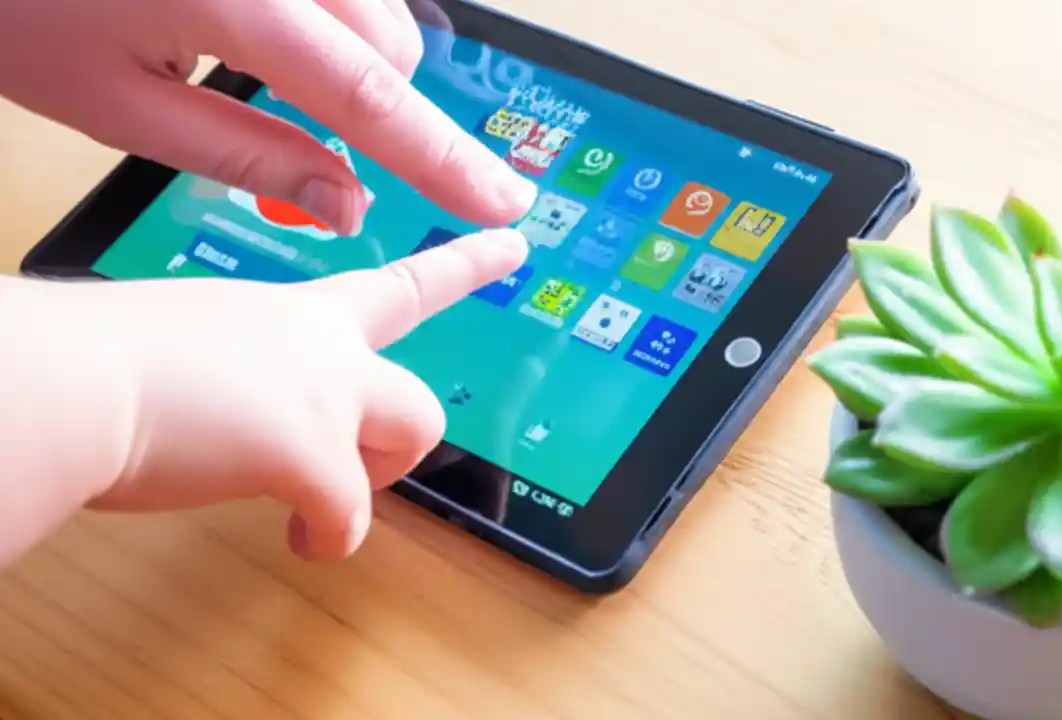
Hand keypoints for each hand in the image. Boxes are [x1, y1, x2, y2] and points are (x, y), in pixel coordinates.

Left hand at [0, 0, 533, 232]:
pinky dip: (340, 19)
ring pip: (380, 8)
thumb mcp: (118, 105)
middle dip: (386, 111)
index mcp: (235, 0)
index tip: (499, 203)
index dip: (443, 160)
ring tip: (277, 72)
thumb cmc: (19, 8)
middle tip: (335, 149)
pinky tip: (274, 27)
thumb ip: (251, 156)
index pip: (371, 97)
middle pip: (394, 46)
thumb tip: (350, 204)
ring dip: (363, 60)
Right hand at [67, 229, 525, 560]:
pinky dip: (328, 540)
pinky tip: (297, 539)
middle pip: (419, 396)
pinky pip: (350, 517)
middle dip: (396, 444)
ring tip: (309, 498)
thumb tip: (224, 412)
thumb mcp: (189, 340)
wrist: (74, 377)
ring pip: (410, 438)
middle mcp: (324, 348)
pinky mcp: (311, 454)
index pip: (397, 285)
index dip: (462, 266)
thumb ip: (235, 369)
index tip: (513, 246)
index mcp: (294, 314)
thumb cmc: (105, 358)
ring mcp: (327, 396)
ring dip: (371, 480)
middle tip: (348, 466)